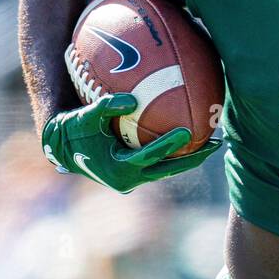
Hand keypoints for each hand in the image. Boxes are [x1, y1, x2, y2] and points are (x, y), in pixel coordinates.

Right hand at [41, 93, 221, 193]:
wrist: (63, 150)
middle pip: (169, 169)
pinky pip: (161, 163)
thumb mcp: (85, 117)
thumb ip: (106, 106)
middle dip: (193, 158)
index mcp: (118, 169)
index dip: (168, 146)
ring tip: (213, 143)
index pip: (148, 157)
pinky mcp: (137, 174)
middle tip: (215, 144)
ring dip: (190, 158)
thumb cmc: (74, 131)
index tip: (187, 133)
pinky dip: (177, 153)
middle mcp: (130, 179)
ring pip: (168, 169)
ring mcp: (135, 179)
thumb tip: (132, 100)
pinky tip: (194, 138)